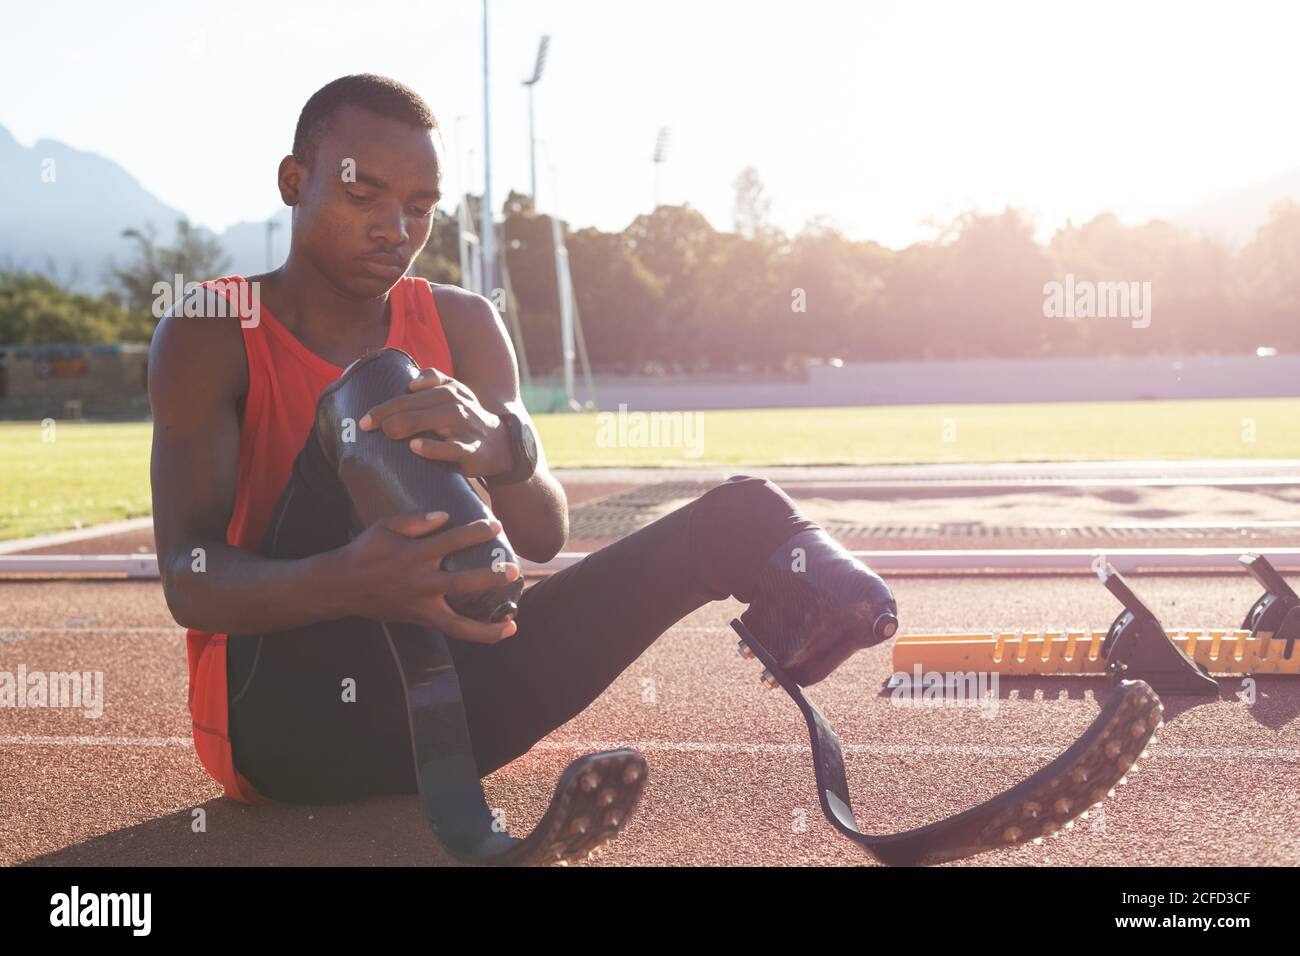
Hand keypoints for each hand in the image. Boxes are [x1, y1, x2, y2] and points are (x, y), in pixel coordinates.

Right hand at [337, 510, 520, 643]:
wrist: (341, 586)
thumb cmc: (366, 551)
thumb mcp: (384, 526)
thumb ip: (414, 519)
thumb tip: (445, 515)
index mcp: (412, 556)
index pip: (450, 542)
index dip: (475, 533)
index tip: (496, 525)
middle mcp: (419, 583)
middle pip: (460, 583)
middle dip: (489, 577)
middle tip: (514, 569)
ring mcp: (420, 606)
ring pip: (458, 624)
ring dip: (487, 625)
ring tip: (512, 622)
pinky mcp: (420, 619)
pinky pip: (452, 630)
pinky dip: (477, 634)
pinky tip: (499, 631)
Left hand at [357, 368, 512, 478]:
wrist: (500, 444)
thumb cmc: (467, 419)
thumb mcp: (455, 393)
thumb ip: (434, 380)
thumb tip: (410, 382)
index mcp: (448, 390)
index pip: (410, 395)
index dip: (385, 406)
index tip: (364, 420)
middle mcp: (456, 404)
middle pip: (417, 405)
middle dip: (389, 414)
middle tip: (366, 426)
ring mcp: (465, 426)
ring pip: (435, 420)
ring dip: (409, 424)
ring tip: (387, 431)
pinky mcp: (472, 449)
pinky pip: (452, 448)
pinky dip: (433, 447)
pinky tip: (415, 447)